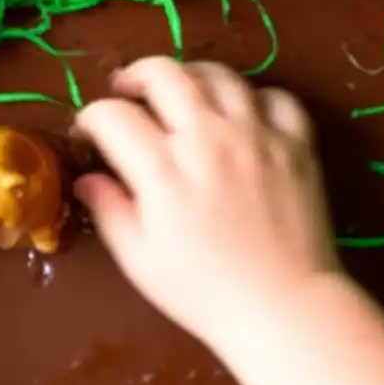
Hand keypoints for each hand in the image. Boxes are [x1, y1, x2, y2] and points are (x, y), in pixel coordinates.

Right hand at [72, 57, 341, 345]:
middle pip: (164, 74)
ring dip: (189, 76)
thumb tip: (87, 179)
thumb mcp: (140, 260)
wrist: (285, 310)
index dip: (91, 117)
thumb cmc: (204, 292)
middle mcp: (208, 139)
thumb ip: (110, 211)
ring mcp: (256, 136)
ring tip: (179, 93)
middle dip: (134, 76)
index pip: (113, 116)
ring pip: (218, 74)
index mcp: (164, 170)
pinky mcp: (296, 145)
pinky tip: (240, 115)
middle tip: (126, 92)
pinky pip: (276, 97)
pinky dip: (252, 98)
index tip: (88, 132)